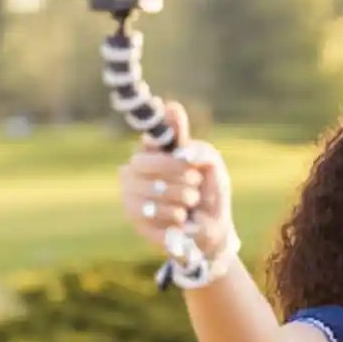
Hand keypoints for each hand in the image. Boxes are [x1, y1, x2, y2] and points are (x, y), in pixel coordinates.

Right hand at [117, 101, 236, 259]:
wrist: (210, 231)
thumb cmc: (208, 192)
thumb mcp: (212, 168)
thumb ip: (200, 151)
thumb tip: (183, 148)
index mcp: (153, 150)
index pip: (151, 134)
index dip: (160, 127)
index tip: (165, 109)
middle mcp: (135, 169)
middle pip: (149, 162)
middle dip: (179, 172)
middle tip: (194, 180)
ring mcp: (130, 194)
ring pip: (155, 190)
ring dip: (183, 197)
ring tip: (190, 203)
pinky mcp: (134, 219)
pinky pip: (155, 214)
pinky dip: (175, 218)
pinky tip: (180, 221)